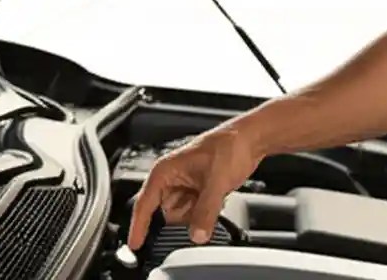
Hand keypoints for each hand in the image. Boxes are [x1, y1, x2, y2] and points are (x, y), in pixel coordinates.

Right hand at [127, 123, 262, 249]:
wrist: (250, 140)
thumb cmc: (229, 146)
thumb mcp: (215, 182)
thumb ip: (205, 211)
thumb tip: (197, 236)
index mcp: (165, 172)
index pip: (144, 205)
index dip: (138, 227)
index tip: (135, 246)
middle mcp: (172, 179)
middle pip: (167, 214)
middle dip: (185, 216)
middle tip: (203, 202)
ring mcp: (186, 186)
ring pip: (183, 216)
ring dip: (198, 214)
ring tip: (213, 195)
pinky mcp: (199, 191)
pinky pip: (196, 212)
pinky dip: (206, 211)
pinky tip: (218, 196)